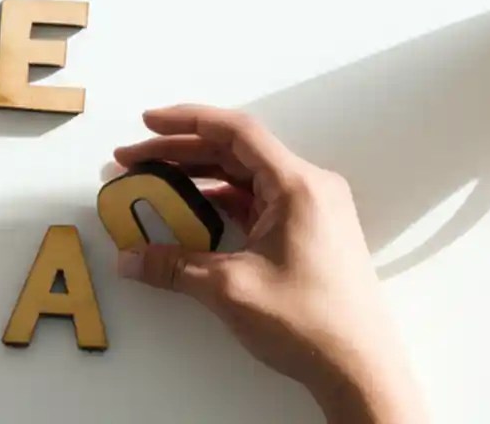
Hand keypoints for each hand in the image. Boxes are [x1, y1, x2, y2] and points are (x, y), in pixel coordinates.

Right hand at [113, 106, 426, 423]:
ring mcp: (311, 209)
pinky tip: (190, 211)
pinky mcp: (308, 231)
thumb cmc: (311, 323)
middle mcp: (308, 187)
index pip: (235, 132)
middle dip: (180, 152)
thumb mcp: (229, 288)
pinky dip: (220, 199)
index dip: (186, 121)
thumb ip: (173, 266)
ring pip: (244, 176)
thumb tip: (131, 259)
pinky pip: (257, 200)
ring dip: (198, 175)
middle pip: (235, 151)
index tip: (148, 121)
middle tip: (135, 159)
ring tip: (154, 183)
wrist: (359, 368)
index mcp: (296, 186)